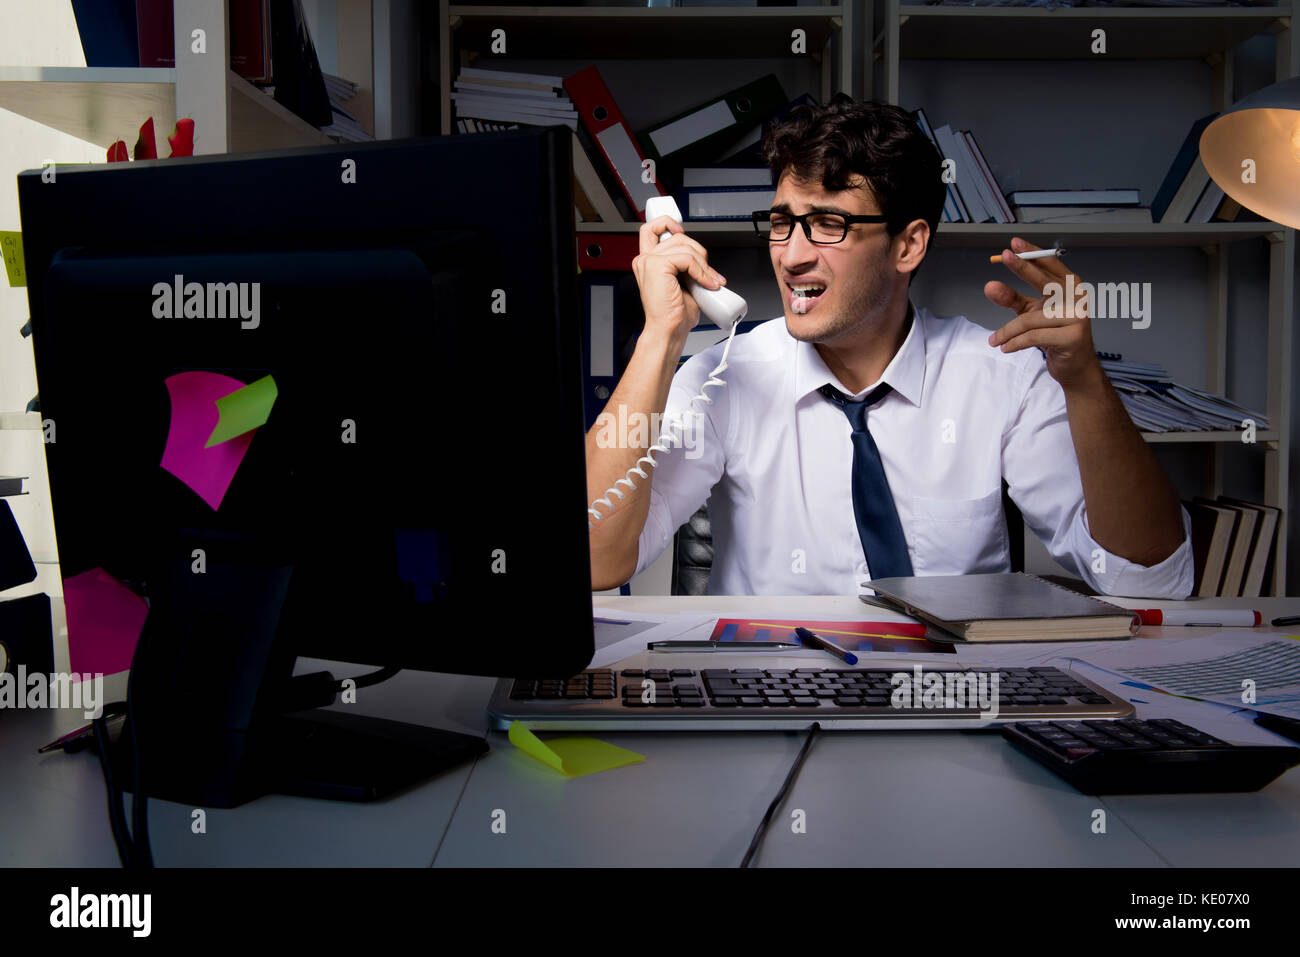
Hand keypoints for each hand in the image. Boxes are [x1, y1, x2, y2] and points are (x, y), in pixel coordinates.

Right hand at [631, 215, 726, 340]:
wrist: (669, 331)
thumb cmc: (674, 314)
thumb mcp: (683, 282)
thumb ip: (686, 264)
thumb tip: (701, 256)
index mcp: (648, 262)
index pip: (653, 228)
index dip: (670, 224)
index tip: (684, 235)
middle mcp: (645, 259)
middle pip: (677, 236)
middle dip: (698, 252)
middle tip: (707, 273)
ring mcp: (648, 261)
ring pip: (685, 247)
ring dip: (703, 265)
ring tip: (709, 282)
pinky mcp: (657, 266)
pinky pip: (687, 258)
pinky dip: (701, 271)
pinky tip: (705, 284)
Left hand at [984, 237, 1100, 391]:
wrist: (1073, 366)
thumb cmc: (1053, 335)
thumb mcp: (1029, 313)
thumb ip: (1011, 299)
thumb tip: (990, 286)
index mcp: (1069, 287)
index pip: (1050, 265)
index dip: (1033, 253)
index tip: (1013, 244)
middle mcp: (1076, 298)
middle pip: (1046, 281)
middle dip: (1022, 267)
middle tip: (1003, 256)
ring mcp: (1078, 317)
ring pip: (1031, 318)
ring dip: (1008, 331)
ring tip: (995, 340)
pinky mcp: (1072, 337)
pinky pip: (1034, 336)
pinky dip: (1015, 343)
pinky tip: (1005, 347)